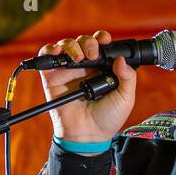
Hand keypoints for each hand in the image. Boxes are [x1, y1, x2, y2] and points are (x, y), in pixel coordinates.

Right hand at [37, 30, 135, 151]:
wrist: (89, 135)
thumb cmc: (108, 118)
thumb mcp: (125, 98)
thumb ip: (128, 78)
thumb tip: (121, 59)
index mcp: (102, 68)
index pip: (101, 46)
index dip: (102, 39)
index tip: (106, 41)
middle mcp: (85, 67)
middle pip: (83, 42)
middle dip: (88, 42)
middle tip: (93, 55)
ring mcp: (68, 71)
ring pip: (66, 45)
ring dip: (72, 45)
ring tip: (79, 57)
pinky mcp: (52, 78)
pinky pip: (47, 57)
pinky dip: (49, 49)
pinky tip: (58, 52)